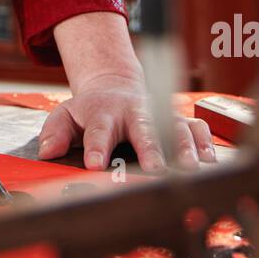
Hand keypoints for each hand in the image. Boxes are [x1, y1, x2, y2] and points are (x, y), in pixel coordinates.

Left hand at [37, 70, 216, 173]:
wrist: (114, 88)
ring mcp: (159, 114)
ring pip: (175, 127)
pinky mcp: (178, 119)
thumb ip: (55, 132)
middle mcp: (135, 112)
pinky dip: (205, 143)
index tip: (94, 163)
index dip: (96, 147)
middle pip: (144, 128)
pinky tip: (210, 161)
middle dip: (150, 148)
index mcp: (104, 112)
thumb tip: (48, 151)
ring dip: (184, 148)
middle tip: (155, 169)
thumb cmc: (91, 110)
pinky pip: (197, 128)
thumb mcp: (66, 116)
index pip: (98, 130)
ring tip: (190, 168)